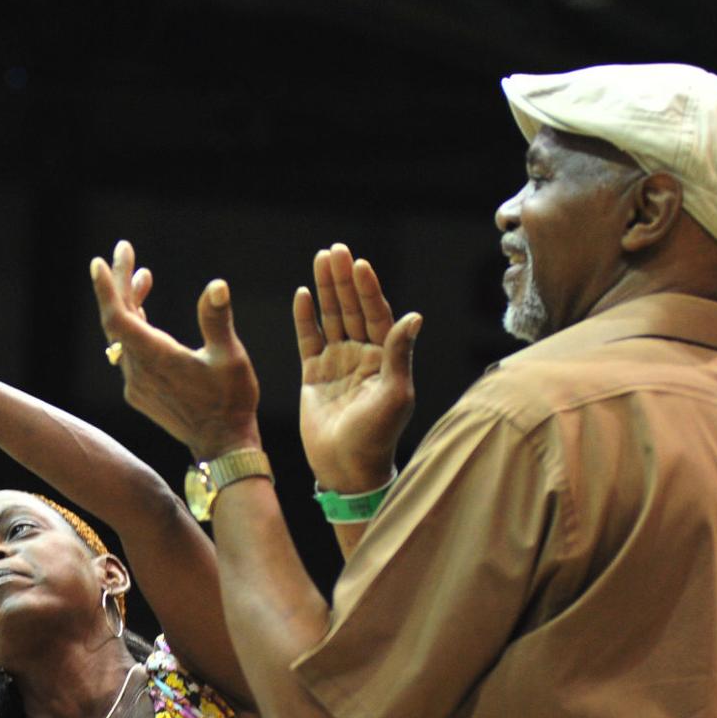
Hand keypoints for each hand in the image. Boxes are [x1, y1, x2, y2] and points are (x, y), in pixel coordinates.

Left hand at [90, 240, 260, 459]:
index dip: (107, 290)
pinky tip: (145, 314)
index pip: (118, 318)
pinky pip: (128, 353)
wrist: (223, 445)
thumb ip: (217, 320)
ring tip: (142, 276)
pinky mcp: (140, 394)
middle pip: (117, 321)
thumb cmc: (231, 402)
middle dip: (119, 285)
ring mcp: (137, 385)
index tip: (99, 263)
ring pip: (122, 337)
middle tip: (124, 252)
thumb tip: (217, 285)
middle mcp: (139, 372)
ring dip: (130, 305)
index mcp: (157, 359)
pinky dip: (134, 329)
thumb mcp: (230, 358)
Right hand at [294, 243, 421, 492]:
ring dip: (326, 289)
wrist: (346, 467)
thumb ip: (399, 354)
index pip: (376, 314)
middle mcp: (362, 355)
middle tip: (335, 250)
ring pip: (330, 318)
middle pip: (352, 309)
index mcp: (385, 358)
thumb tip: (413, 316)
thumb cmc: (378, 435)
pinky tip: (303, 294)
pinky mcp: (314, 375)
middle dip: (344, 279)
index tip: (359, 264)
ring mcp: (337, 363)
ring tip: (320, 259)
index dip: (368, 289)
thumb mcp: (395, 394)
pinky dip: (305, 317)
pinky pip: (309, 339)